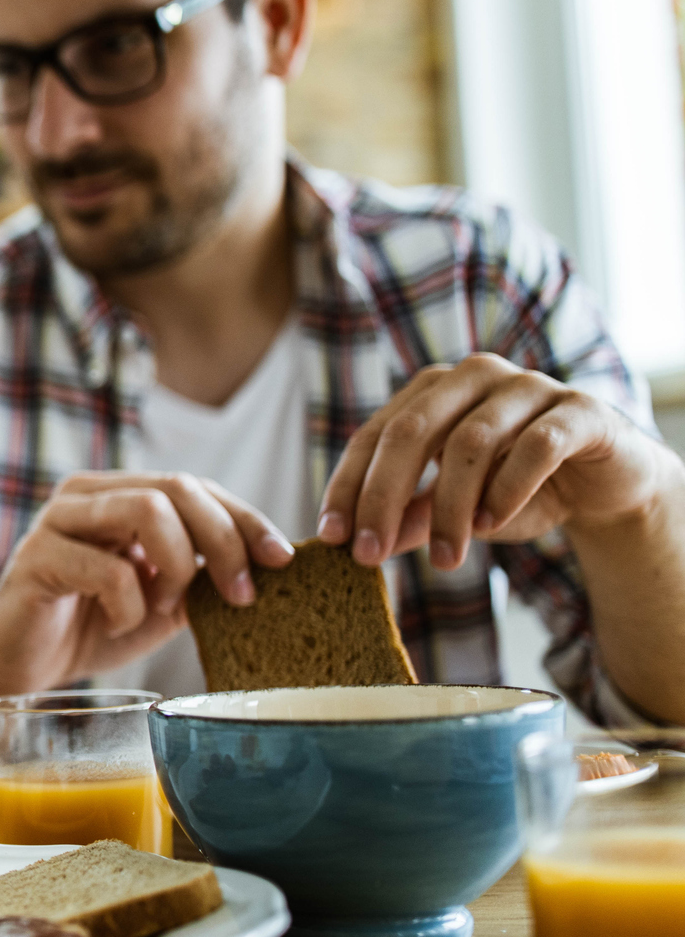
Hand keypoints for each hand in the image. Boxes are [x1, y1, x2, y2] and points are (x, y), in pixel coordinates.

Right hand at [0, 471, 296, 690]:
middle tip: (241, 595)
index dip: (245, 518)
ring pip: (147, 511)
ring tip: (165, 608)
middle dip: (225, 541)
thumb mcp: (162, 599)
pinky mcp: (36, 557)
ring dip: (177, 567)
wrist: (17, 668)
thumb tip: (269, 566)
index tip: (283, 559)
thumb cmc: (90, 629)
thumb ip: (201, 574)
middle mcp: (86, 493)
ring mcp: (57, 520)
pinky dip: (130, 607)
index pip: (195, 486)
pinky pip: (110, 570)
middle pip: (176, 488)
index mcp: (117, 493)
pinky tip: (118, 625)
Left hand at [317, 354, 678, 567]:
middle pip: (412, 431)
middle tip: (369, 555)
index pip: (374, 435)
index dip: (348, 486)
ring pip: (471, 442)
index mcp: (433, 391)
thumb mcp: (455, 510)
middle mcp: (475, 377)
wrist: (604, 485)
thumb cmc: (516, 490)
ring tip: (444, 560)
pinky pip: (536, 444)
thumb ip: (409, 520)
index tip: (331, 538)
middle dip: (384, 497)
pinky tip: (492, 526)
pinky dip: (508, 488)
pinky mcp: (579, 411)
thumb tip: (359, 548)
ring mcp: (529, 386)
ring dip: (450, 508)